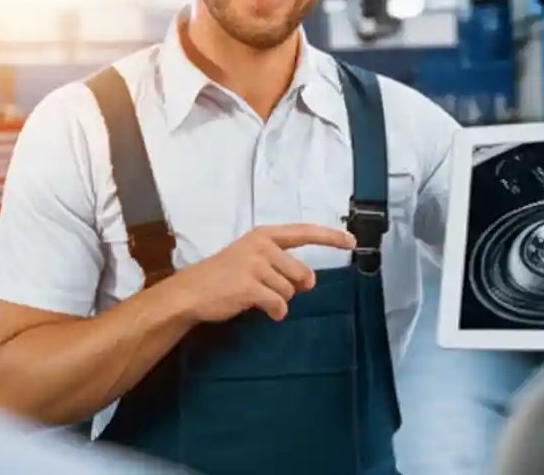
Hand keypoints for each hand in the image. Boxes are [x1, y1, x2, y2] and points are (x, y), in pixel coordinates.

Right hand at [168, 225, 354, 323]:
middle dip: (291, 287)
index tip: (352, 241)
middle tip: (266, 287)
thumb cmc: (223, 275)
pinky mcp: (250, 286)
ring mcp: (255, 265)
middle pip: (301, 274)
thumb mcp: (252, 258)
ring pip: (290, 292)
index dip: (330, 237)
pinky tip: (257, 308)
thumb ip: (281, 263)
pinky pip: (279, 305)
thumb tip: (309, 281)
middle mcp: (262, 246)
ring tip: (253, 295)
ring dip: (277, 299)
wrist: (192, 291)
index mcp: (264, 235)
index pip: (305, 232)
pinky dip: (273, 312)